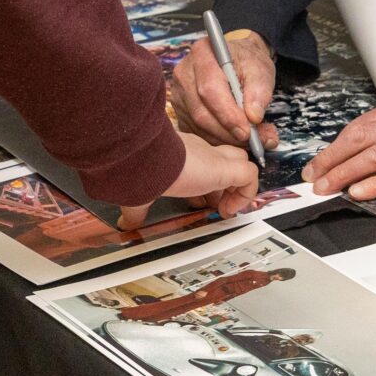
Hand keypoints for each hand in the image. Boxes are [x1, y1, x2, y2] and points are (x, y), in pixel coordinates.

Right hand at [116, 132, 256, 229]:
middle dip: (225, 184)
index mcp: (180, 155)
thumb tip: (125, 224)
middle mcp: (200, 151)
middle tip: (216, 206)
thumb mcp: (138, 193)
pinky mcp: (225, 166)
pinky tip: (229, 210)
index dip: (207, 184)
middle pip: (226, 160)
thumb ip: (135, 208)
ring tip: (225, 210)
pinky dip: (245, 195)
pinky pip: (249, 176)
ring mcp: (214, 157)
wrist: (142, 157)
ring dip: (236, 190)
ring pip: (240, 164)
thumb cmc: (136, 170)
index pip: (203, 164)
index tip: (199, 202)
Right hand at [168, 30, 279, 150]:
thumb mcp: (260, 69)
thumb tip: (254, 116)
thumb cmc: (247, 63)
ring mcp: (179, 94)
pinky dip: (218, 139)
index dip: (228, 114)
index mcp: (203, 53)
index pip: (210, 89)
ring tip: (250, 139)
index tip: (247, 131)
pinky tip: (234, 136)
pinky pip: (196, 132)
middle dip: (228, 132)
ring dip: (225, 138)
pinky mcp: (180, 111)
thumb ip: (260, 91)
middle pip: (201, 112)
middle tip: (253, 140)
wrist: (238, 62)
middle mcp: (184, 73)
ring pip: (198, 126)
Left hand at [303, 95, 375, 200]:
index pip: (360, 125)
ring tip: (327, 187)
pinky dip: (374, 183)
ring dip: (343, 173)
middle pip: (359, 138)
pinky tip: (358, 192)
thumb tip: (371, 152)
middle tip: (312, 177)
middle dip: (330, 159)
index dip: (335, 146)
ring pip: (372, 155)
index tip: (320, 161)